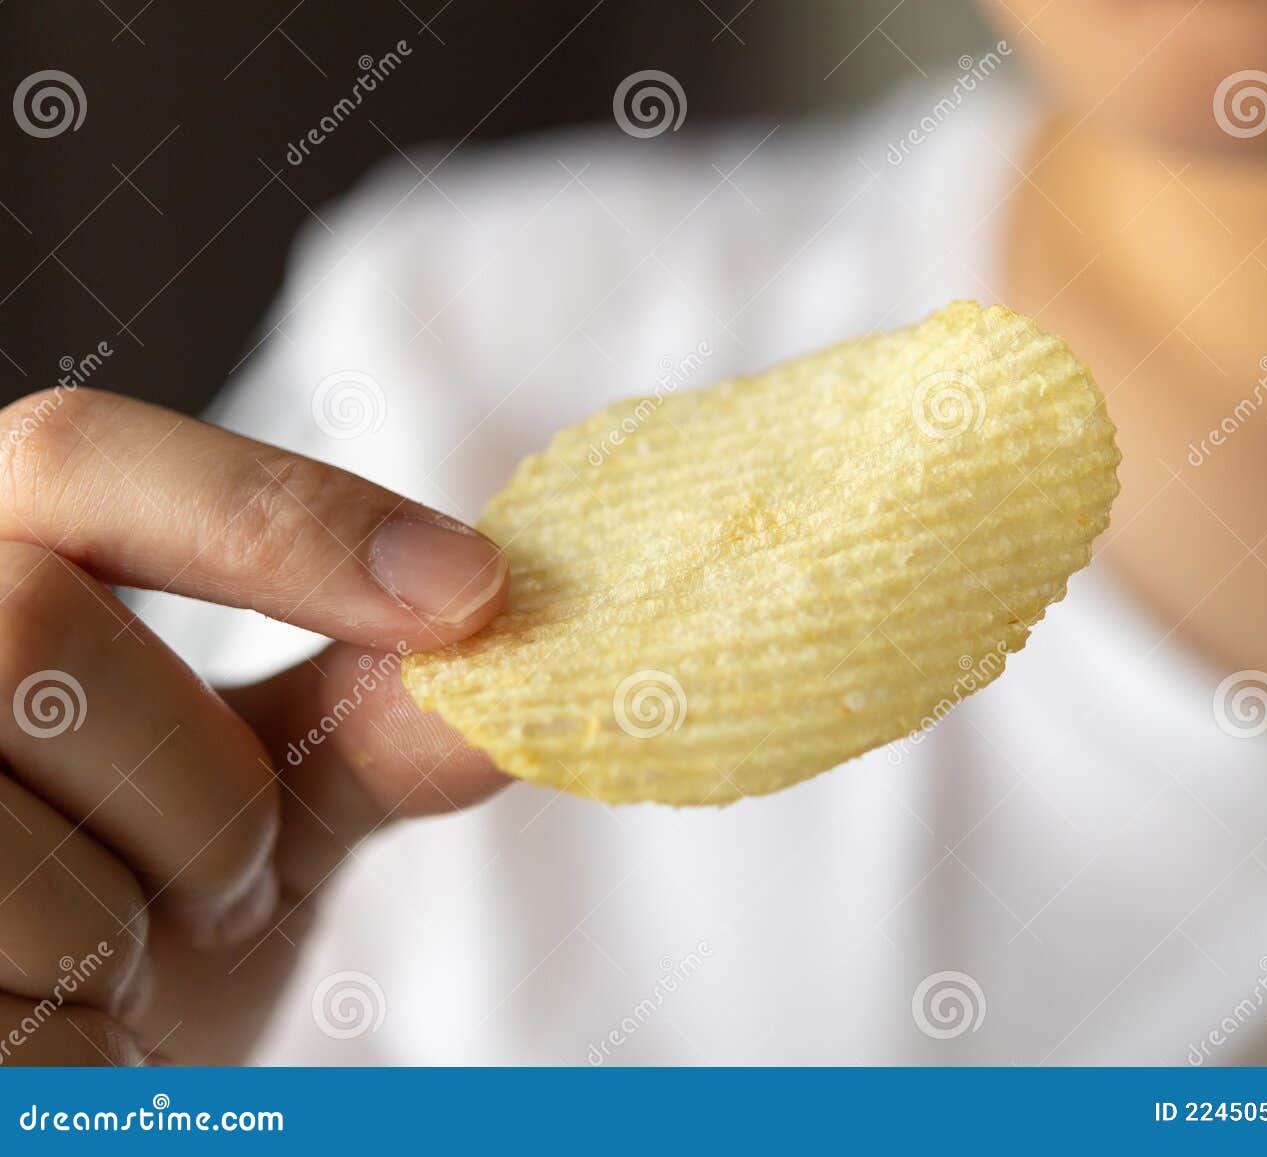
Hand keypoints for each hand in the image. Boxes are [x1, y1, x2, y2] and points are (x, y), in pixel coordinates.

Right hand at [0, 388, 509, 1063]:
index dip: (277, 513)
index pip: (75, 456)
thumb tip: (532, 639)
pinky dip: (88, 1048)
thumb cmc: (137, 936)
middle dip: (205, 791)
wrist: (53, 1099)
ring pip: (22, 834)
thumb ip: (371, 714)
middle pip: (37, 636)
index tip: (472, 588)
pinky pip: (9, 998)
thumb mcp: (256, 801)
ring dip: (139, 932)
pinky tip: (76, 1046)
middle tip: (227, 880)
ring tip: (120, 970)